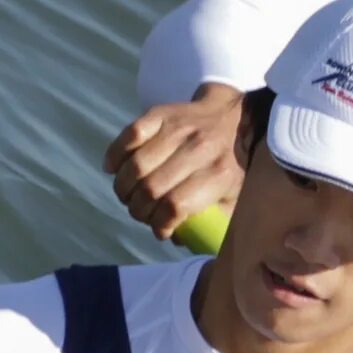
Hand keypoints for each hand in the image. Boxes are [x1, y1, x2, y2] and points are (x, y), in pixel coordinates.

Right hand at [102, 82, 246, 240]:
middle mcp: (198, 150)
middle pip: (151, 188)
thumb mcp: (234, 198)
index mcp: (218, 174)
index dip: (159, 223)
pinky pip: (130, 134)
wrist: (240, 118)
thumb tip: (176, 239)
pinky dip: (115, 154)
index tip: (159, 230)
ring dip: (123, 187)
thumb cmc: (235, 166)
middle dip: (138, 209)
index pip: (175, 206)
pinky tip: (112, 168)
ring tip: (126, 195)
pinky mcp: (162, 113)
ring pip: (137, 165)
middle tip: (139, 213)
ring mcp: (178, 129)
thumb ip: (211, 223)